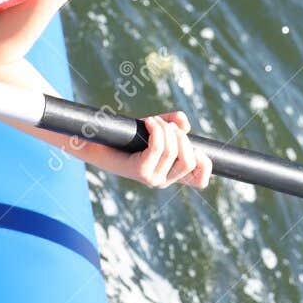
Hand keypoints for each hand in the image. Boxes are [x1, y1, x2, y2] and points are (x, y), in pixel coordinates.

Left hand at [89, 111, 211, 188]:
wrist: (97, 143)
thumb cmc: (128, 136)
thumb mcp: (157, 128)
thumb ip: (174, 125)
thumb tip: (184, 123)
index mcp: (170, 174)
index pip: (200, 181)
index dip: (205, 164)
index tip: (194, 147)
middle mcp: (163, 181)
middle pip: (190, 160)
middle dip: (180, 136)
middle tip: (165, 125)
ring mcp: (153, 179)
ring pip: (174, 151)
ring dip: (166, 129)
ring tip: (153, 121)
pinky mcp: (141, 172)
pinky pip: (158, 147)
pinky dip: (156, 130)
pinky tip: (148, 121)